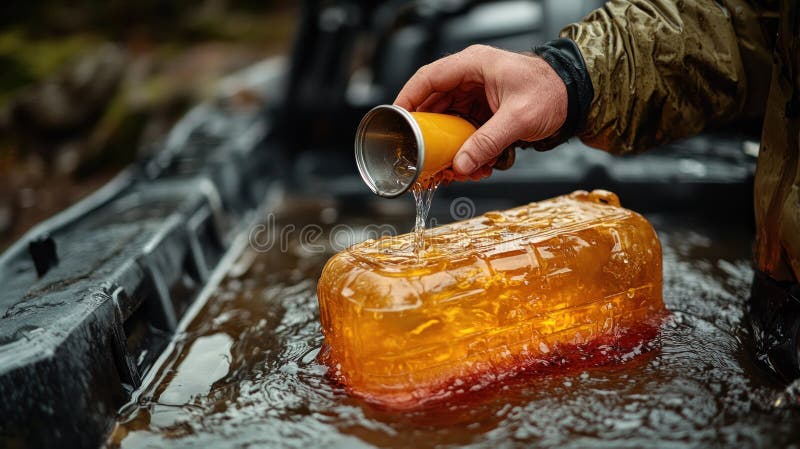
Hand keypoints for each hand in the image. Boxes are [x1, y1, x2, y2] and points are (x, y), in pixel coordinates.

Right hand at [394, 45, 567, 176]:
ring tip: (455, 169)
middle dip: (429, 136)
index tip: (395, 121)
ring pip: (449, 123)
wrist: (576, 95)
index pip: (428, 79)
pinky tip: (475, 165)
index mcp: (473, 65)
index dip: (407, 100)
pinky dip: (467, 150)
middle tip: (423, 158)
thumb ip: (488, 142)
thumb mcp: (518, 118)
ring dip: (450, 148)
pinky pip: (465, 132)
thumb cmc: (553, 91)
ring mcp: (476, 96)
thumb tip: (461, 164)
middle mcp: (470, 78)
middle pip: (434, 105)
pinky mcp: (484, 112)